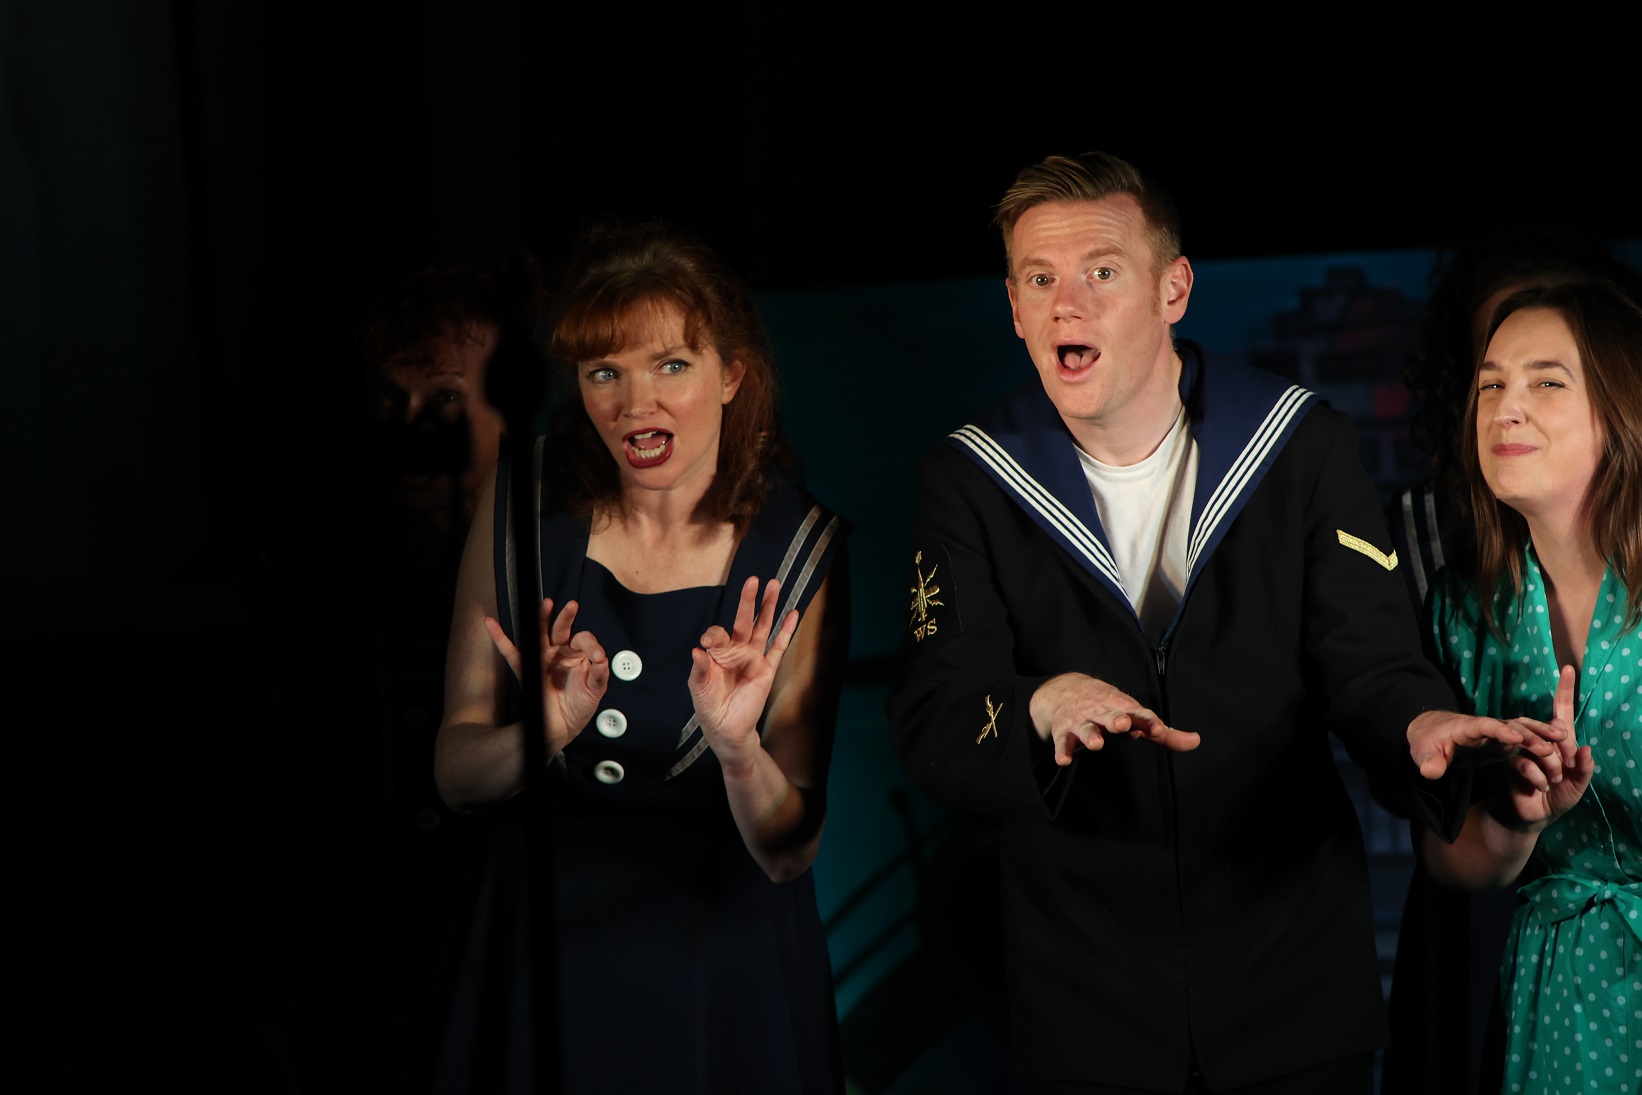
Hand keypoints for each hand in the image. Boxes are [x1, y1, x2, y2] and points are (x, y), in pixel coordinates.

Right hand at [484, 599, 608, 754]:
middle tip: (572, 606)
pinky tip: (491, 624)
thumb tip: (602, 659)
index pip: (583, 639)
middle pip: (561, 629)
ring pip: (540, 634)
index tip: (597, 657)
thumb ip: (600, 673)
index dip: (591, 645)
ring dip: (542, 618)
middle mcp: (559, 653)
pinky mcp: (528, 670)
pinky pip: (512, 653)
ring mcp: (543, 659)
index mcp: (577, 655)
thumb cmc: (580, 705)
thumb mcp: (596, 689)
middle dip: (566, 617)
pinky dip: (500, 638)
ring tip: (546, 604)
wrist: (565, 726)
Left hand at [689, 577, 797, 773]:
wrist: (726, 729)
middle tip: (753, 579)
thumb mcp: (698, 688)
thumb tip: (698, 650)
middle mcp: (736, 651)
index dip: (714, 635)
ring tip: (775, 585)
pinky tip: (793, 613)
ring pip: (763, 627)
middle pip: (745, 620)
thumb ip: (699, 669)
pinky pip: (778, 647)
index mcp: (717, 653)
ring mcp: (753, 658)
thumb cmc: (709, 706)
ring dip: (769, 607)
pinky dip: (786, 630)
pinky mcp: (767, 670)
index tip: (708, 643)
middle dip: (749, 600)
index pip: (718, 634)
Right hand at [1028, 673, 1199, 765]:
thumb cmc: (1108, 706)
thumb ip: (1165, 733)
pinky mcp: (1065, 732)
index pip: (1138, 713)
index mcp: (1123, 708)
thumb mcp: (1135, 714)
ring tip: (1096, 744)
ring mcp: (1082, 721)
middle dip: (1116, 719)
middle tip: (1123, 724)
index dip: (1148, 721)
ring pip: (1086, 728)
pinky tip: (1064, 760)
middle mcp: (1103, 712)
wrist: (1065, 689)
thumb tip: (1196, 741)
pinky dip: (1062, 750)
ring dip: (1091, 735)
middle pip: (1110, 715)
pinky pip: (1063, 742)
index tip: (1158, 730)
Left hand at [1408, 701, 1566, 780]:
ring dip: (1541, 732)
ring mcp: (1496, 732)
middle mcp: (1485, 726)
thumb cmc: (1428, 743)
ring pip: (1522, 728)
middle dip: (1529, 734)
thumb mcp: (1424, 754)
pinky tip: (1557, 748)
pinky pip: (1525, 738)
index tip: (1516, 738)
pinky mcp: (1503, 740)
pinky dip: (1541, 740)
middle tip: (1551, 746)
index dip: (1499, 731)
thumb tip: (1430, 772)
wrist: (1433, 734)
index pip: (1484, 726)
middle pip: (1509, 725)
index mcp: (1465, 727)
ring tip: (1563, 739)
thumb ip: (1429, 763)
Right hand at [1492, 665, 1593, 831]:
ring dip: (1551, 769)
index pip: (1562, 711)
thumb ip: (1584, 769)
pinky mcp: (1510, 761)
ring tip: (1553, 781)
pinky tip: (1539, 786)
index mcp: (1559, 741)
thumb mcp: (1578, 785)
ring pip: (1541, 749)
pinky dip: (1538, 778)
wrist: (1533, 815)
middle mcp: (1540, 740)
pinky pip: (1526, 763)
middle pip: (1553, 731)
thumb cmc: (1558, 797)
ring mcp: (1523, 749)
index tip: (1568, 668)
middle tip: (1563, 772)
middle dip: (1562, 754)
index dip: (1565, 690)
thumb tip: (1584, 748)